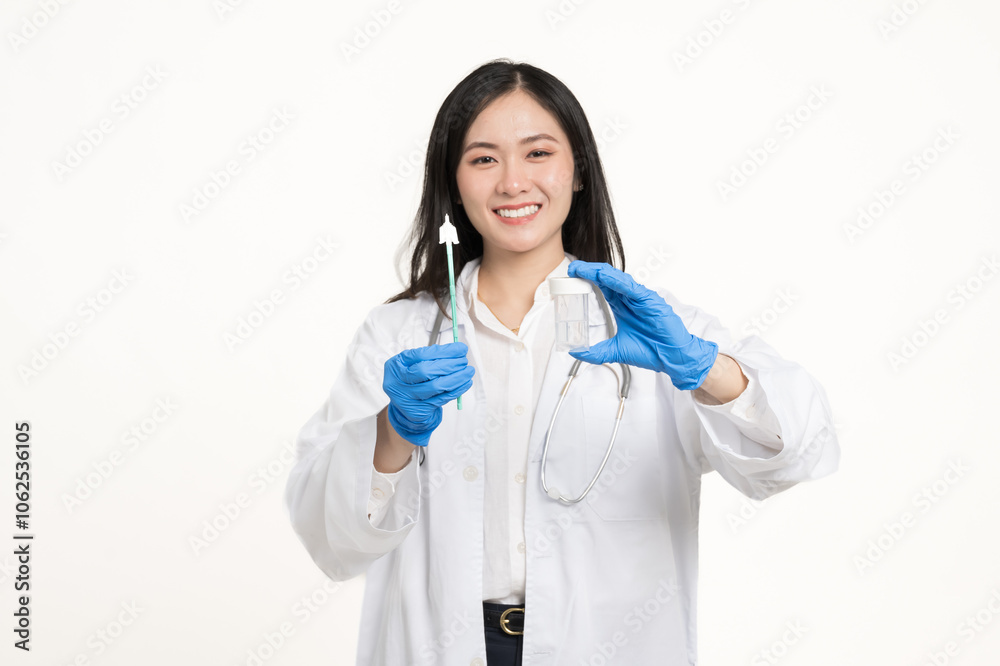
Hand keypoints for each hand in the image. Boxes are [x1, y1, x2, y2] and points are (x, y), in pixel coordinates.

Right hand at [383, 342, 474, 445]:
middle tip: (464, 361)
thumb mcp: (412, 365)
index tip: (460, 349)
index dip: (443, 351)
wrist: (404, 408)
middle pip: (426, 370)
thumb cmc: (411, 381)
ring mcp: (408, 398)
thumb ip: (430, 357)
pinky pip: (442, 398)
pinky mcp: (419, 411)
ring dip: (457, 377)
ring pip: (436, 386)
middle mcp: (398, 382)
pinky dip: (457, 389)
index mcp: (396, 365)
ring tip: (468, 371)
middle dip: (449, 364)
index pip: (421, 355)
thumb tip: (457, 350)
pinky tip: (465, 383)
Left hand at [566, 260, 718, 389]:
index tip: (570, 275)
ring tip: (584, 269)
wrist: (672, 358)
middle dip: (589, 271)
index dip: (587, 279)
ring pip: (618, 279)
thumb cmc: (651, 351)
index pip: (601, 287)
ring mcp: (640, 298)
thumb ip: (596, 352)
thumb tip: (575, 353)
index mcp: (621, 306)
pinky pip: (632, 288)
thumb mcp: (616, 351)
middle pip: (607, 279)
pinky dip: (619, 282)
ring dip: (601, 273)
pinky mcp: (650, 301)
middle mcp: (630, 299)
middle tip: (573, 268)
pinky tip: (606, 277)